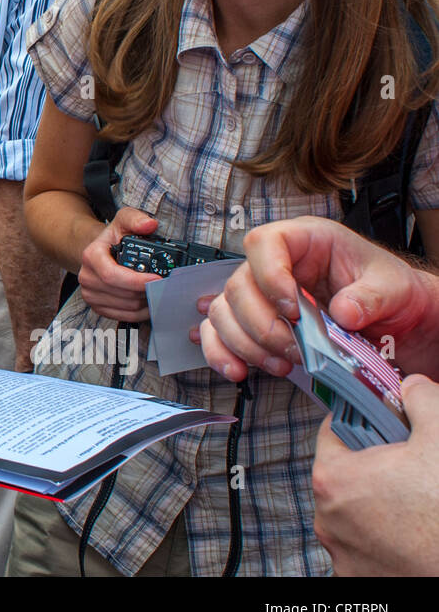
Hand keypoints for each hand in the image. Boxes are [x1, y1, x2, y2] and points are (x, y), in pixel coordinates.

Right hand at [77, 207, 159, 321]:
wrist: (99, 252)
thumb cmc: (114, 237)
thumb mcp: (124, 220)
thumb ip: (136, 219)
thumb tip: (149, 224)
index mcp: (91, 256)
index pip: (112, 275)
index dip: (136, 281)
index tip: (157, 279)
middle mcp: (87, 277)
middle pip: (123, 294)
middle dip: (147, 291)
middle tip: (166, 285)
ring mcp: (91, 295)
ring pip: (127, 307)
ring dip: (146, 301)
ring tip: (158, 291)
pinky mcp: (98, 308)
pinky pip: (124, 317)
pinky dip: (141, 312)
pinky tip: (149, 300)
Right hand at [199, 216, 438, 381]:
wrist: (394, 321)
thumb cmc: (390, 292)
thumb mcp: (394, 287)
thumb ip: (372, 296)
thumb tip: (344, 312)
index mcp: (305, 241)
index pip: (264, 243)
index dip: (269, 275)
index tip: (292, 309)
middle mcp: (274, 264)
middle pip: (238, 286)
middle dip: (263, 326)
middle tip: (296, 349)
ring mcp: (259, 294)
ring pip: (223, 312)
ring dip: (247, 344)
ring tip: (282, 364)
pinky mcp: (252, 322)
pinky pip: (217, 334)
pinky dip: (222, 354)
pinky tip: (239, 370)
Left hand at [311, 375, 438, 575]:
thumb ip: (422, 402)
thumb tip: (412, 385)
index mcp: (333, 477)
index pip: (332, 433)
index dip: (356, 421)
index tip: (376, 421)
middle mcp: (326, 516)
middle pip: (342, 474)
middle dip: (369, 464)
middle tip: (402, 462)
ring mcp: (340, 551)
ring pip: (352, 511)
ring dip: (374, 502)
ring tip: (410, 499)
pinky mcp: (356, 577)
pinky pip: (361, 545)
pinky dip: (380, 536)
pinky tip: (408, 530)